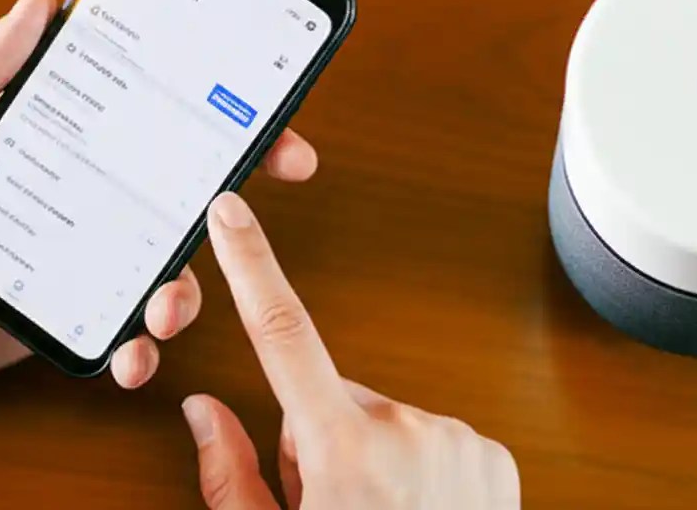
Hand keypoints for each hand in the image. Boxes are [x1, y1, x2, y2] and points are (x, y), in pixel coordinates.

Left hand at [0, 0, 320, 406]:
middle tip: (287, 164)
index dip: (195, 89)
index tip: (251, 85)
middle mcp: (66, 185)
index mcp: (36, 131)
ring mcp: (70, 251)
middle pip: (168, 173)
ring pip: (159, 255)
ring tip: (171, 299)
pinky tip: (134, 354)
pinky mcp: (62, 311)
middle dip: (236, 170)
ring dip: (189, 277)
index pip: (130, 99)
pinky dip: (139, 343)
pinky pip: (119, 323)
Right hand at [180, 193, 519, 508]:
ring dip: (370, 456)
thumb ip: (227, 475)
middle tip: (326, 505)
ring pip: (382, 419)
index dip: (251, 267)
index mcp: (341, 452)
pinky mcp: (490, 454)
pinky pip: (430, 436)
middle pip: (331, 398)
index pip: (281, 335)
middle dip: (317, 438)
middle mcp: (404, 430)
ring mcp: (455, 439)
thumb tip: (205, 410)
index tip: (233, 215)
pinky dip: (417, 467)